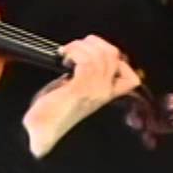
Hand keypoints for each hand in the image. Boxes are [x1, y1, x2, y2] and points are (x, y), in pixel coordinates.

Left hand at [23, 34, 140, 157]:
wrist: (41, 130)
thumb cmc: (51, 112)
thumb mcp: (74, 92)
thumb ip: (83, 77)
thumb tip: (80, 57)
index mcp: (104, 95)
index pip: (131, 78)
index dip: (117, 58)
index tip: (95, 51)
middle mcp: (103, 93)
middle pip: (114, 55)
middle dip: (93, 42)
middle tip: (75, 47)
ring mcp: (94, 91)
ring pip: (100, 54)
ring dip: (80, 46)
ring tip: (67, 53)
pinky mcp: (80, 89)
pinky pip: (85, 60)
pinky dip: (73, 51)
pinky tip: (63, 57)